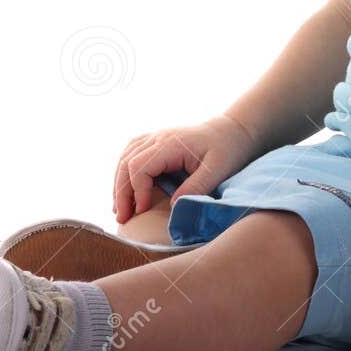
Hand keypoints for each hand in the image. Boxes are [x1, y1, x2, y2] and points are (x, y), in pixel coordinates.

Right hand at [112, 114, 258, 223]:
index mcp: (171, 144)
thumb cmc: (227, 150)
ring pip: (124, 158)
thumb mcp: (217, 170)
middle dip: (121, 192)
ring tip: (119, 210)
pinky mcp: (155, 142)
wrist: (231, 131)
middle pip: (126, 163)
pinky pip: (130, 154)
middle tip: (122, 218)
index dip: (137, 191)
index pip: (140, 166)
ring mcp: (155, 137)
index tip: (143, 211)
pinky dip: (124, 174)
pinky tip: (125, 192)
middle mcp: (158, 137)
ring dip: (119, 184)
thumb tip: (171, 206)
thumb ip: (196, 187)